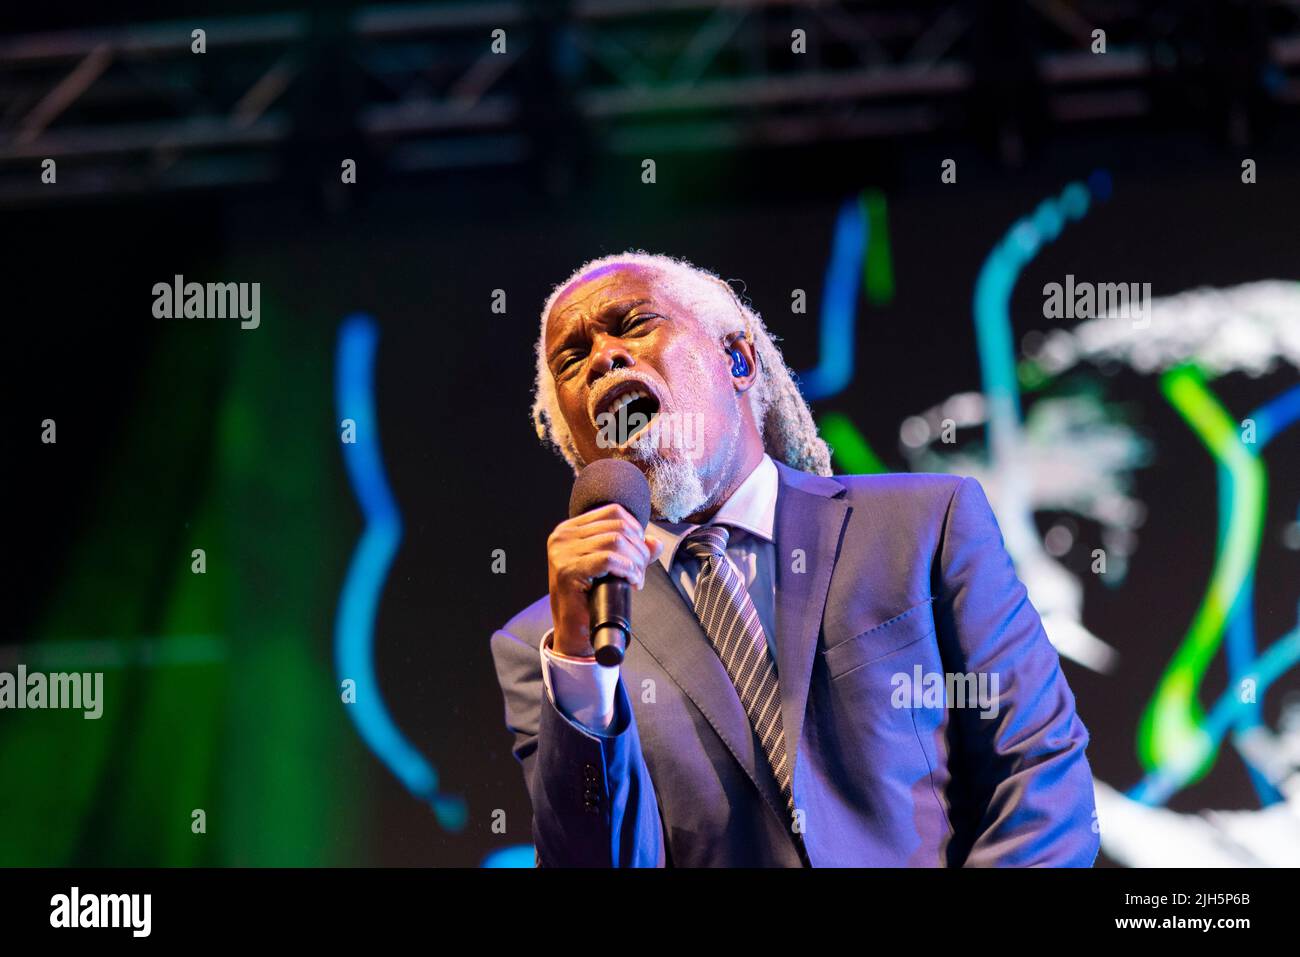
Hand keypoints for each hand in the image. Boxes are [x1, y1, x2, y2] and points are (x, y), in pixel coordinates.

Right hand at [547, 503, 663, 657]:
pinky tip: (632, 582)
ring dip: (635, 561)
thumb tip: (656, 543)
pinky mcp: (568, 571)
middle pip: (618, 525)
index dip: (636, 529)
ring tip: (636, 578)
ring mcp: (563, 552)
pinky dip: (628, 569)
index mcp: (570, 529)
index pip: (612, 511)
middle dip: (639, 548)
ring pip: (616, 541)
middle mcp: (563, 536)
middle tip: (640, 571)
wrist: (572, 630)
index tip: (639, 552)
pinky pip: (608, 559)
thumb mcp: (610, 568)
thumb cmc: (588, 599)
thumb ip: (632, 551)